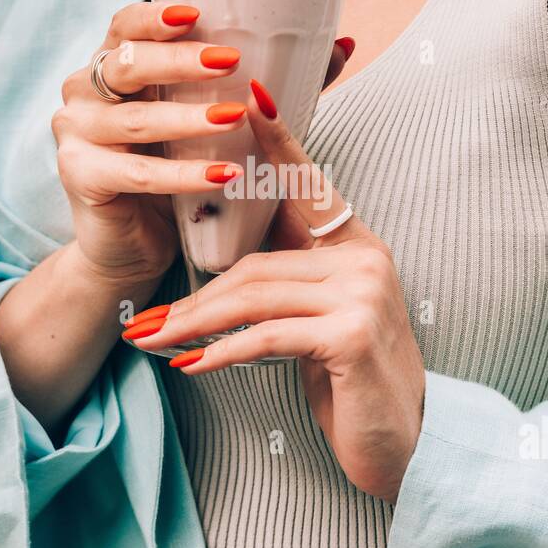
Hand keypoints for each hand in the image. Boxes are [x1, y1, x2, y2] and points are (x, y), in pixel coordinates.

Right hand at [52, 3, 354, 286]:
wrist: (141, 244)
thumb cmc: (181, 171)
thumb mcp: (222, 121)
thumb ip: (272, 81)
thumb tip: (344, 44)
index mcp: (116, 64)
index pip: (125, 23)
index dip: (156, 16)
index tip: (198, 15)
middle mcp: (86, 90)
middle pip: (125, 63)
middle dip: (177, 61)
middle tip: (228, 62)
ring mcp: (76, 133)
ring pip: (132, 120)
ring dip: (186, 118)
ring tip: (233, 119)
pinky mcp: (80, 177)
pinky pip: (134, 173)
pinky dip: (180, 176)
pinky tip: (222, 176)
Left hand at [123, 78, 425, 502]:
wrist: (403, 449)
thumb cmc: (352, 387)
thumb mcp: (317, 327)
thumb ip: (287, 288)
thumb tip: (223, 279)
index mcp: (357, 248)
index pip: (309, 186)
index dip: (279, 142)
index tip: (249, 98)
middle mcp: (365, 260)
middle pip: (257, 261)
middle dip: (194, 296)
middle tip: (144, 323)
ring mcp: (363, 295)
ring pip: (255, 296)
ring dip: (195, 325)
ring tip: (152, 344)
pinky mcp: (351, 335)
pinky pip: (267, 335)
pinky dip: (223, 352)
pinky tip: (192, 366)